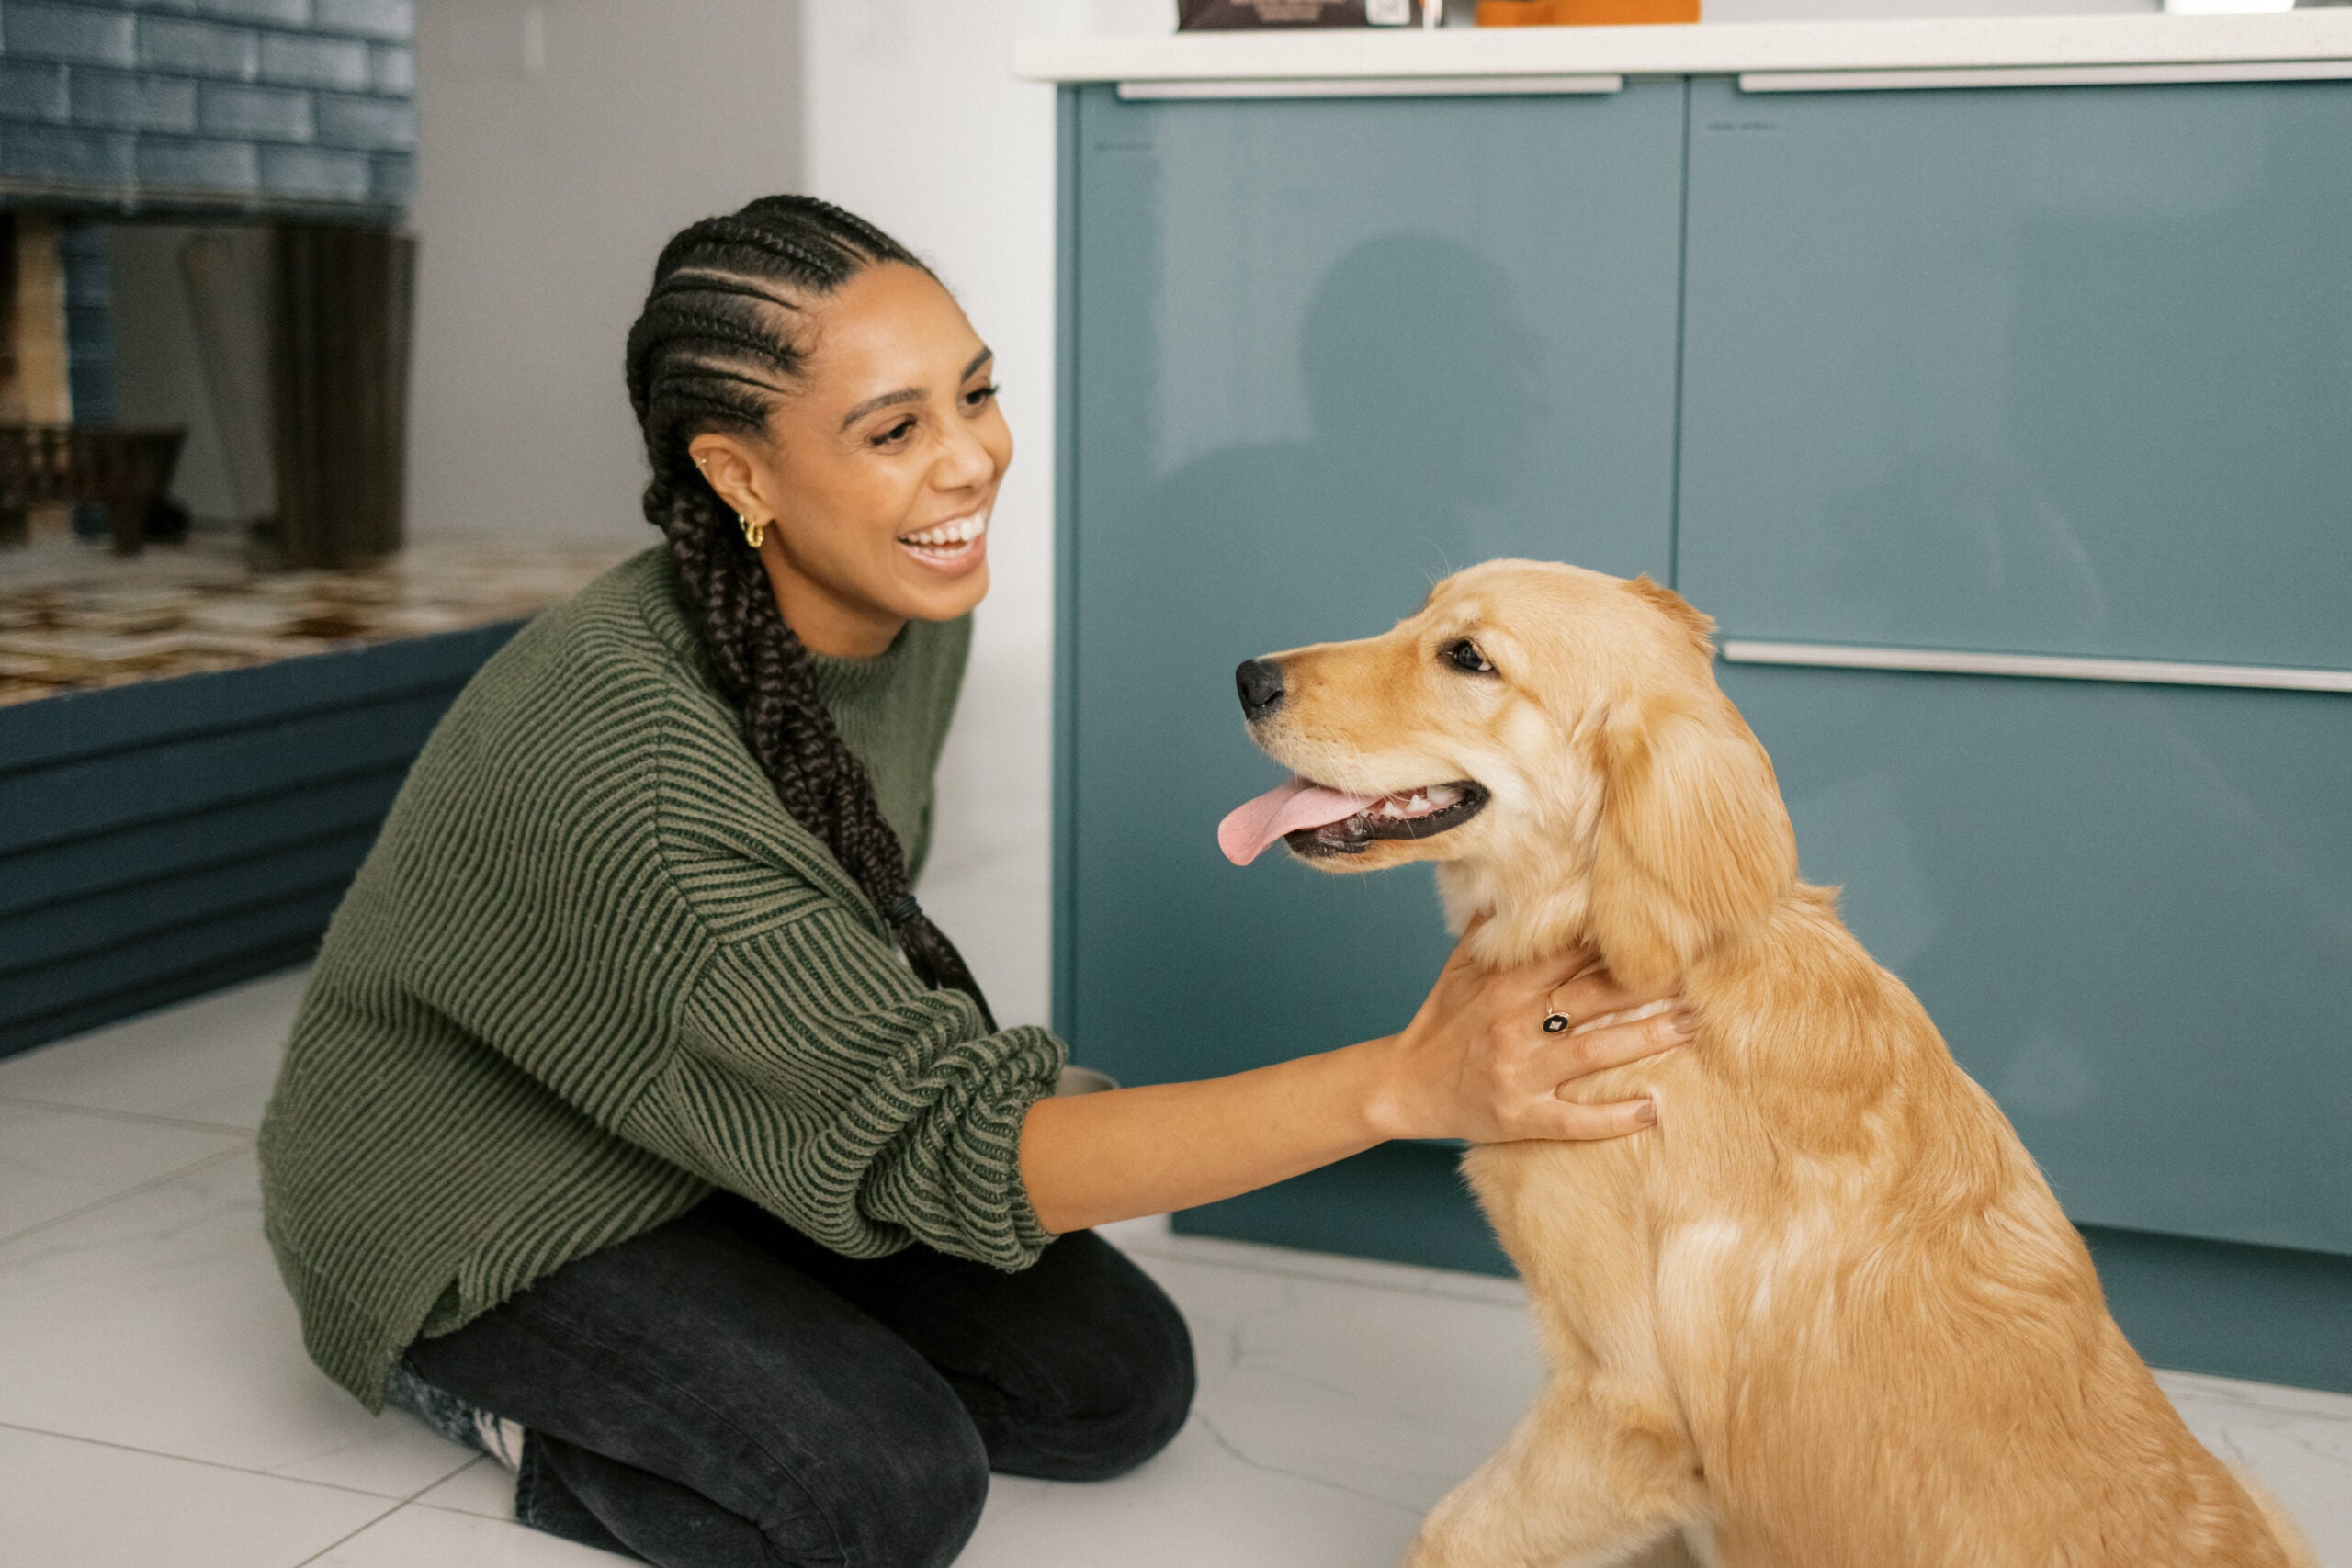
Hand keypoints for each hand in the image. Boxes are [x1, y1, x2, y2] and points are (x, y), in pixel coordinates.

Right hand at [1365, 930, 1687, 1143]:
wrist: (1402, 1086)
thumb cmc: (1442, 1022)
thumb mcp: (1460, 968)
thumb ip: (1494, 928)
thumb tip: (1524, 881)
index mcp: (1503, 984)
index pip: (1569, 954)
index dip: (1615, 942)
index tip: (1659, 931)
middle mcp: (1513, 1025)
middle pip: (1591, 999)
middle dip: (1646, 988)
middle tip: (1697, 978)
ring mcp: (1520, 1074)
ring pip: (1594, 1054)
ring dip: (1646, 1040)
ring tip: (1691, 1027)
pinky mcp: (1521, 1117)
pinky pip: (1575, 1120)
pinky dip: (1614, 1119)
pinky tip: (1652, 1111)